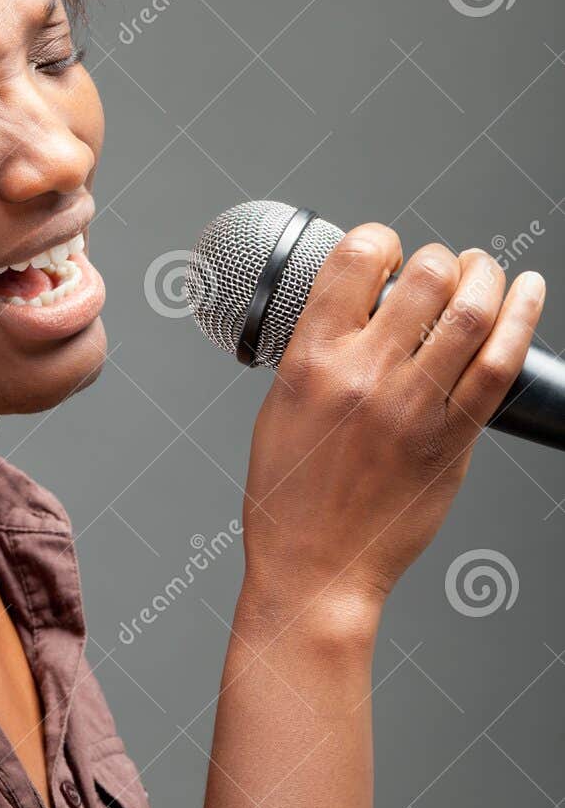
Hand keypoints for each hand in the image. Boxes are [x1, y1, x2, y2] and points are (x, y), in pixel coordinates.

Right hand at [240, 224, 545, 617]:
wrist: (315, 568)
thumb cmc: (291, 499)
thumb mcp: (280, 408)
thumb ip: (319, 356)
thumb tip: (363, 315)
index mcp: (311, 360)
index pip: (356, 259)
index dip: (383, 240)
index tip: (389, 252)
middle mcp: (364, 375)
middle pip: (426, 275)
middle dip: (441, 259)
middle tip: (441, 271)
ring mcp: (413, 407)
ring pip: (471, 310)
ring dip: (486, 275)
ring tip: (484, 272)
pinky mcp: (453, 439)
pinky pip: (500, 364)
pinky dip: (521, 317)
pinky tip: (527, 292)